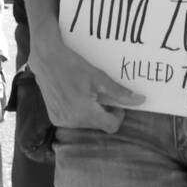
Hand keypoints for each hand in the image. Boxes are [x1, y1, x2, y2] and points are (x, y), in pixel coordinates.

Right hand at [28, 31, 144, 131]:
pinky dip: (79, 113)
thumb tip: (141, 100)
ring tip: (85, 94)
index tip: (115, 103)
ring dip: (92, 112)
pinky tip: (75, 97)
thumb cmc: (73, 65)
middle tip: (99, 94)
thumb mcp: (99, 78)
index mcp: (84, 112)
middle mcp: (72, 121)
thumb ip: (120, 92)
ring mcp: (61, 121)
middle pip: (99, 125)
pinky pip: (75, 122)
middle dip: (104, 112)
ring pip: (88, 124)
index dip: (118, 115)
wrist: (46, 59)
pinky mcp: (54, 118)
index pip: (111, 126)